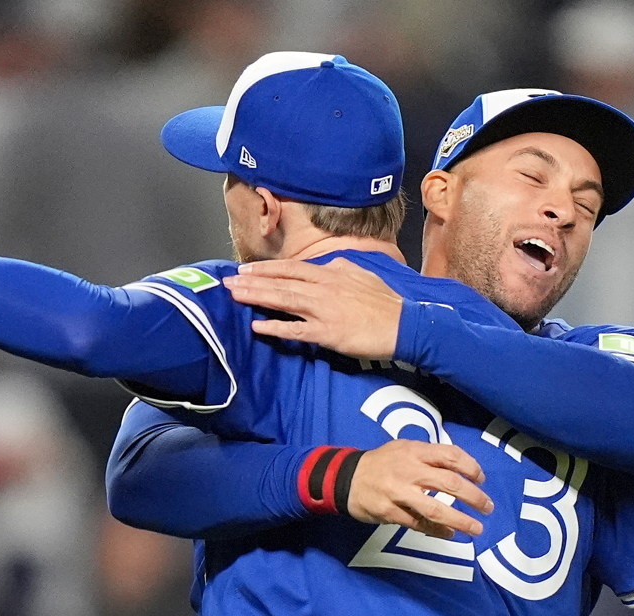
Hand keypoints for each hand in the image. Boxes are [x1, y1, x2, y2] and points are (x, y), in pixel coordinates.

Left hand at [224, 257, 405, 359]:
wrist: (405, 323)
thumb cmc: (385, 301)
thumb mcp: (362, 274)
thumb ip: (340, 268)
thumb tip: (327, 264)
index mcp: (332, 272)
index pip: (292, 268)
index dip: (266, 269)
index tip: (245, 270)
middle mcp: (324, 287)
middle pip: (282, 281)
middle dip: (252, 281)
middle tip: (228, 282)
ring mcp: (325, 310)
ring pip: (284, 300)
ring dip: (257, 297)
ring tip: (235, 296)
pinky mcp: (329, 332)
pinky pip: (297, 330)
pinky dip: (276, 328)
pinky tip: (257, 327)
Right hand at [347, 440, 493, 539]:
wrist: (346, 478)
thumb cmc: (381, 464)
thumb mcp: (404, 449)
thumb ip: (429, 456)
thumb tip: (461, 468)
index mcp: (414, 451)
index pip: (450, 455)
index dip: (471, 467)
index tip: (481, 479)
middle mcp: (408, 470)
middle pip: (449, 483)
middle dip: (473, 496)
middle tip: (487, 507)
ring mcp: (398, 492)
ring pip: (435, 509)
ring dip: (460, 520)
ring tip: (476, 528)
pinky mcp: (390, 512)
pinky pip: (418, 524)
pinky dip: (437, 530)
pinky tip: (450, 534)